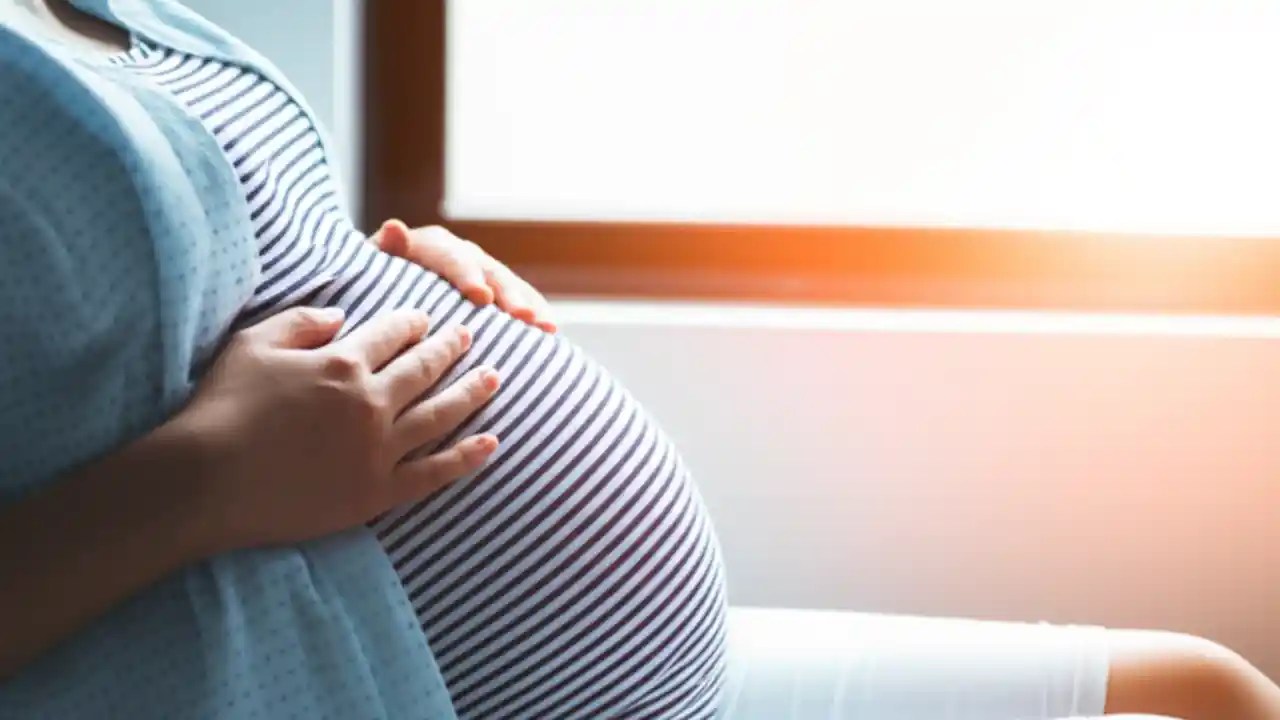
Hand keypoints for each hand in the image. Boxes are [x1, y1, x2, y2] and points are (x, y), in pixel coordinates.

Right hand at [180, 306, 500, 551]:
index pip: (393, 333)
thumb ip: (303, 321)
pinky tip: (492, 443)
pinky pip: (435, 473)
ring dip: (472, 392)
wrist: (205, 482)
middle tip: (469, 335)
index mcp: (343, 363)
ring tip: (496, 377)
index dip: (413, 322)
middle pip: (424, 368)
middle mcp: (370, 402)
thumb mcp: (254, 343)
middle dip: (450, 347)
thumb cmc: (221, 407)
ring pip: (441, 414)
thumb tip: (343, 315)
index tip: (426, 317)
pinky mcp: (377, 493)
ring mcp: (379, 450)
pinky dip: (467, 458)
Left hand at [372, 219, 556, 332]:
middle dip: (507, 294)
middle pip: (488, 269)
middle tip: (523, 317)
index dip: (466, 274)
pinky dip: (535, 312)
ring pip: (508, 285)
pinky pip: (518, 300)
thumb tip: (394, 227)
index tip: (481, 297)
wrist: (380, 295)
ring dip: (528, 305)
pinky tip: (552, 331)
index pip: (450, 255)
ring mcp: (480, 273)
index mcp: (428, 246)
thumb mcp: (369, 270)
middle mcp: (459, 255)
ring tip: (545, 328)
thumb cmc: (369, 288)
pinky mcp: (493, 295)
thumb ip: (385, 252)